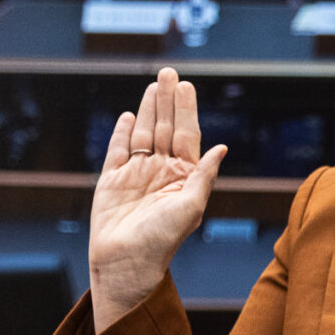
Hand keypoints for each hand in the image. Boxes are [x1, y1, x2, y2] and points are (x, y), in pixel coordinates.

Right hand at [89, 69, 226, 330]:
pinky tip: (127, 115)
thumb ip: (204, 176)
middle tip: (168, 72)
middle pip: (165, 127)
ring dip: (147, 109)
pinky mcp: (112, 180)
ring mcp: (137, 174)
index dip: (186, 110)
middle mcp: (162, 171)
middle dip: (167, 100)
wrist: (127, 261)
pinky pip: (117, 151)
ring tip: (153, 85)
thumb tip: (223, 147)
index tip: (187, 86)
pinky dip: (121, 133)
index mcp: (185, 176)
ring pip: (143, 133)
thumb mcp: (191, 207)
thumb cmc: (163, 240)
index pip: (187, 135)